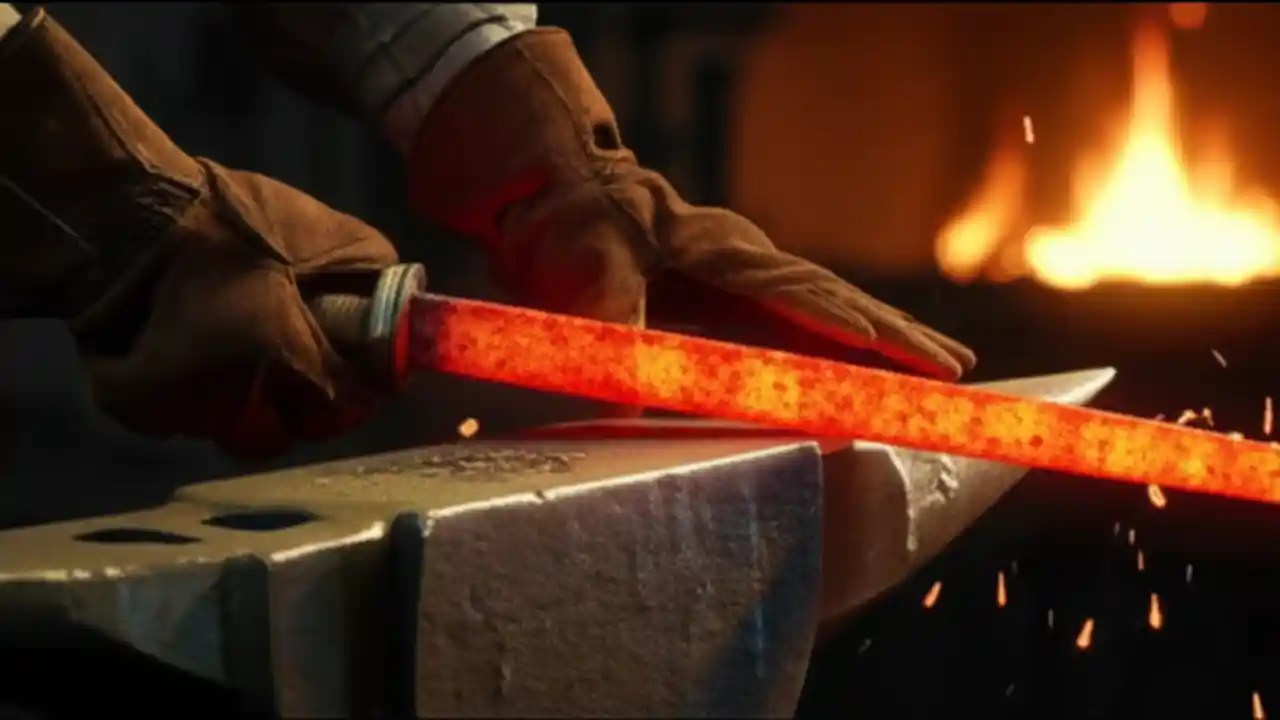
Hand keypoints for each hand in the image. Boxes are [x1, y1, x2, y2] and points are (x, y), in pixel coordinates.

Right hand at [0, 10, 398, 457]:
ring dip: (243, 402)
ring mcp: (181, 410)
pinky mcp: (136, 409)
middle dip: (298, 403)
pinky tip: (189, 353)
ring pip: (233, 431)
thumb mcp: (328, 233)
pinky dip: (188, 395)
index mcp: (286, 356)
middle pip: (288, 433)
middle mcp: (235, 397)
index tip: (352, 365)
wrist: (126, 208)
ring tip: (234, 352)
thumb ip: (374, 279)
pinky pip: (180, 420)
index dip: (356, 385)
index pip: (346, 404)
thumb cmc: (231, 218)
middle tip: (287, 358)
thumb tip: (405, 321)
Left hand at [405, 28, 975, 379]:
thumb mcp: (580, 264)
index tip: (899, 355)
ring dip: (886, 339)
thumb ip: (614, 322)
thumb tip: (634, 391)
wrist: (548, 180)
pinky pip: (799, 318)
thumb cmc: (564, 216)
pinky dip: (844, 340)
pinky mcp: (729, 291)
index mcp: (719, 251)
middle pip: (836, 299)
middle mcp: (744, 259)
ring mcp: (741, 272)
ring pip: (828, 306)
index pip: (798, 294)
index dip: (847, 327)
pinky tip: (867, 360)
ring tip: (940, 367)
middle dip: (897, 337)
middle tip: (957, 373)